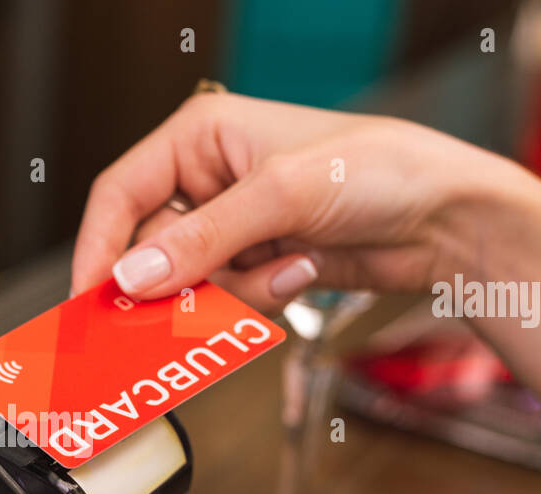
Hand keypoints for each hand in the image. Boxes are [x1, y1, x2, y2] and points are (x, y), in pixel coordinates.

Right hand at [72, 92, 540, 493]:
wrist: (450, 216)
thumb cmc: (379, 169)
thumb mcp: (280, 195)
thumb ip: (200, 241)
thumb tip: (132, 279)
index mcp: (200, 139)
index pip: (120, 196)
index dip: (99, 250)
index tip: (91, 303)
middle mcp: (209, 181)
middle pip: (150, 250)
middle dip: (179, 282)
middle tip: (194, 307)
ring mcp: (234, 226)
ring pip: (189, 285)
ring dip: (233, 292)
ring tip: (288, 268)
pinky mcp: (259, 263)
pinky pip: (226, 300)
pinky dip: (259, 298)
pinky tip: (303, 271)